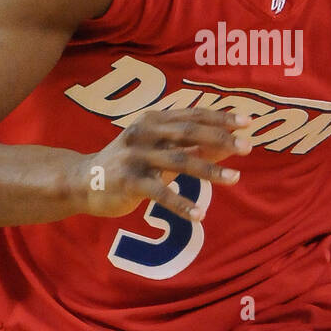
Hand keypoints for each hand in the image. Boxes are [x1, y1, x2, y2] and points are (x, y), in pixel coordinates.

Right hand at [76, 108, 251, 222]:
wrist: (82, 181)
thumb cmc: (129, 164)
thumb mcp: (159, 149)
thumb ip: (191, 147)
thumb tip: (230, 146)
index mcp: (154, 120)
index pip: (193, 115)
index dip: (221, 118)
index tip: (248, 122)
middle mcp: (144, 132)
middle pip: (189, 132)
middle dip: (221, 139)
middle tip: (248, 146)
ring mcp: (135, 156)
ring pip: (178, 161)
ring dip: (209, 171)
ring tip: (235, 178)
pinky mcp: (127, 181)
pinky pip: (160, 193)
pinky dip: (181, 204)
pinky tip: (200, 214)